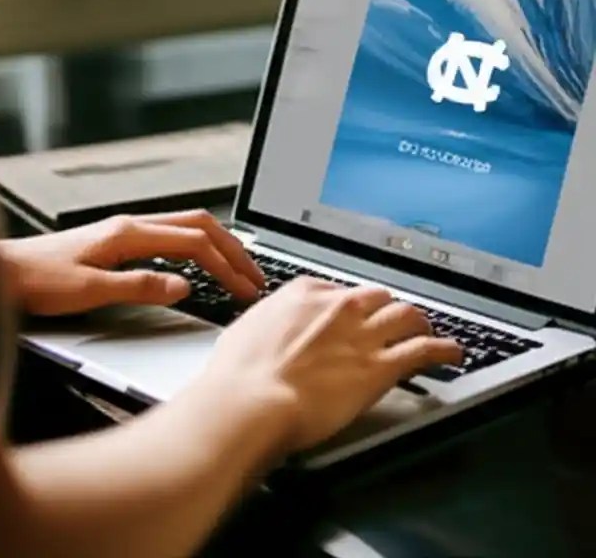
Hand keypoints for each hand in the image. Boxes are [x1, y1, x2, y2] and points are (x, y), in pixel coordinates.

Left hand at [0, 211, 265, 314]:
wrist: (1, 273)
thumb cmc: (36, 281)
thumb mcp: (90, 291)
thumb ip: (139, 287)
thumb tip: (183, 286)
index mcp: (127, 233)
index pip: (194, 242)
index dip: (227, 266)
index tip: (247, 290)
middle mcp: (128, 225)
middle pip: (197, 225)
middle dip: (233, 250)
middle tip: (256, 278)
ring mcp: (122, 231)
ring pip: (184, 228)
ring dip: (216, 247)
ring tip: (238, 271)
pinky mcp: (114, 242)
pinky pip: (168, 238)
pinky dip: (194, 249)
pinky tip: (199, 267)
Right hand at [197, 278, 462, 455]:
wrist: (251, 401)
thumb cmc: (238, 374)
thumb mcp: (244, 333)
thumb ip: (266, 327)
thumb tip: (265, 334)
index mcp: (303, 293)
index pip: (338, 289)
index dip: (346, 305)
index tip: (347, 317)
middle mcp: (339, 307)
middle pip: (376, 297)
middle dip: (383, 310)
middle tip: (386, 324)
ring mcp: (364, 334)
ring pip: (407, 315)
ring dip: (419, 323)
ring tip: (426, 332)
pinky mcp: (382, 367)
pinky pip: (426, 349)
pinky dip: (444, 350)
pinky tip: (451, 354)